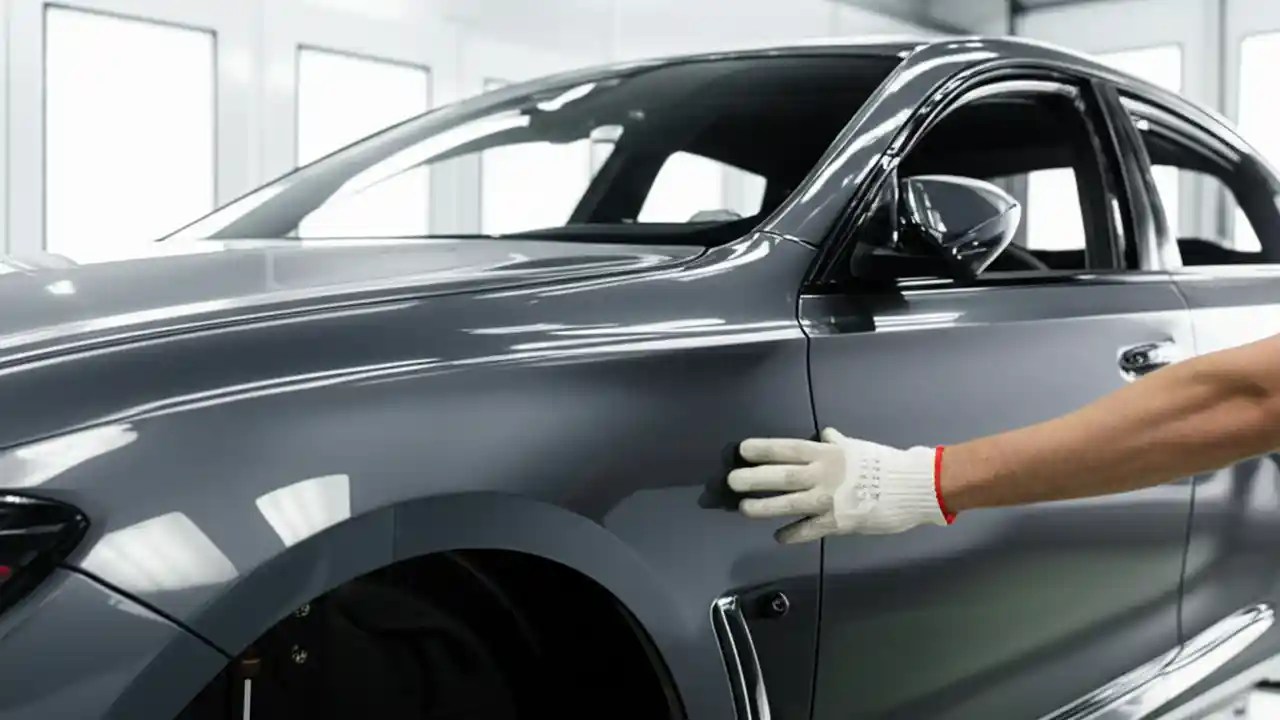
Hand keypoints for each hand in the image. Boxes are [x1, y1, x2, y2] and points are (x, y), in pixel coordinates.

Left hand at [727, 428, 951, 542]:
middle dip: (754, 478)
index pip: (788, 449)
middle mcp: (823, 474)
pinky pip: (810, 529)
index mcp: (828, 453)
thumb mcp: (858, 447)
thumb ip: (838, 443)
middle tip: (732, 481)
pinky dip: (793, 534)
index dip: (764, 449)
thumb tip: (826, 433)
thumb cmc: (886, 464)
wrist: (914, 487)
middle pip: (782, 476)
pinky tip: (778, 537)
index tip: (742, 450)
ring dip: (765, 506)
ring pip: (789, 503)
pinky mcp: (838, 522)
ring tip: (744, 509)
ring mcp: (829, 499)